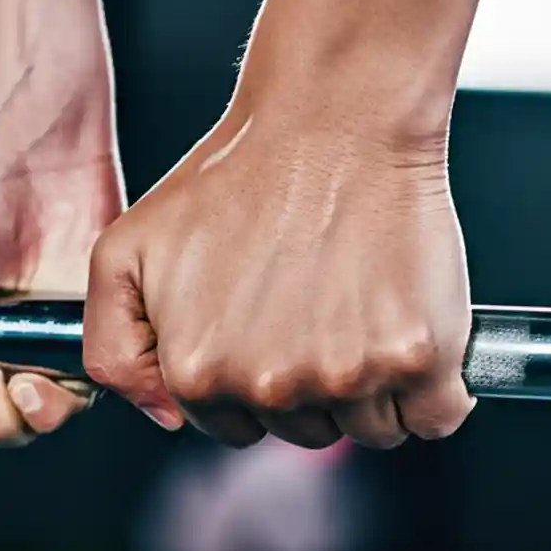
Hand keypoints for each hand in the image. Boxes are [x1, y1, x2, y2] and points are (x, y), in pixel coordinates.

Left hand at [83, 88, 474, 449]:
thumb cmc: (239, 174)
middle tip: (317, 301)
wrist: (333, 119)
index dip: (255, 377)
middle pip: (305, 431)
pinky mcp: (419, 357)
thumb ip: (113, 347)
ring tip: (360, 301)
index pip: (235, 427)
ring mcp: (348, 375)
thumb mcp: (126, 250)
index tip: (273, 324)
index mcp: (199, 372)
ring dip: (374, 385)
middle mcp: (271, 386)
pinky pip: (437, 417)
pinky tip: (411, 326)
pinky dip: (436, 388)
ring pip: (372, 429)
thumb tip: (162, 417)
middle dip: (312, 382)